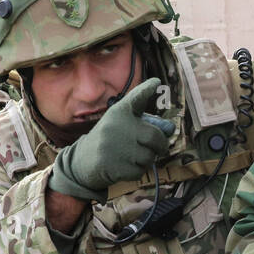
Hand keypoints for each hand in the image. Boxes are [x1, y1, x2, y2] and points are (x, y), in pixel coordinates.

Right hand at [48, 78, 174, 201]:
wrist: (82, 162)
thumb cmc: (110, 141)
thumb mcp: (122, 126)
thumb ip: (147, 123)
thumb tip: (171, 128)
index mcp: (118, 113)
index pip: (136, 98)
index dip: (146, 89)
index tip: (156, 82)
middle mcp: (116, 126)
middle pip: (155, 136)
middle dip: (162, 145)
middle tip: (160, 148)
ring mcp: (115, 147)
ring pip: (149, 156)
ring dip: (147, 159)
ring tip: (133, 156)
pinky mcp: (115, 167)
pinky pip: (140, 171)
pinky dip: (137, 171)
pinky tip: (125, 166)